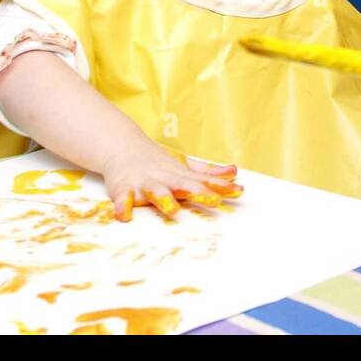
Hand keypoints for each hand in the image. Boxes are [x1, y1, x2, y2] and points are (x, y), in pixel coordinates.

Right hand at [99, 141, 242, 221]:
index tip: (239, 192)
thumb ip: (207, 174)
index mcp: (179, 175)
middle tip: (214, 201)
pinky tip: (124, 215)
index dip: (220, 187)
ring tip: (173, 210)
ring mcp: (144, 182)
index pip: (203, 182)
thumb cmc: (156, 162)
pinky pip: (122, 197)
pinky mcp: (123, 187)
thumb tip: (233, 173)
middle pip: (183, 185)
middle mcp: (164, 178)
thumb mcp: (183, 167)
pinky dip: (122, 205)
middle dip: (199, 192)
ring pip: (155, 191)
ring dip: (164, 199)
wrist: (121, 145)